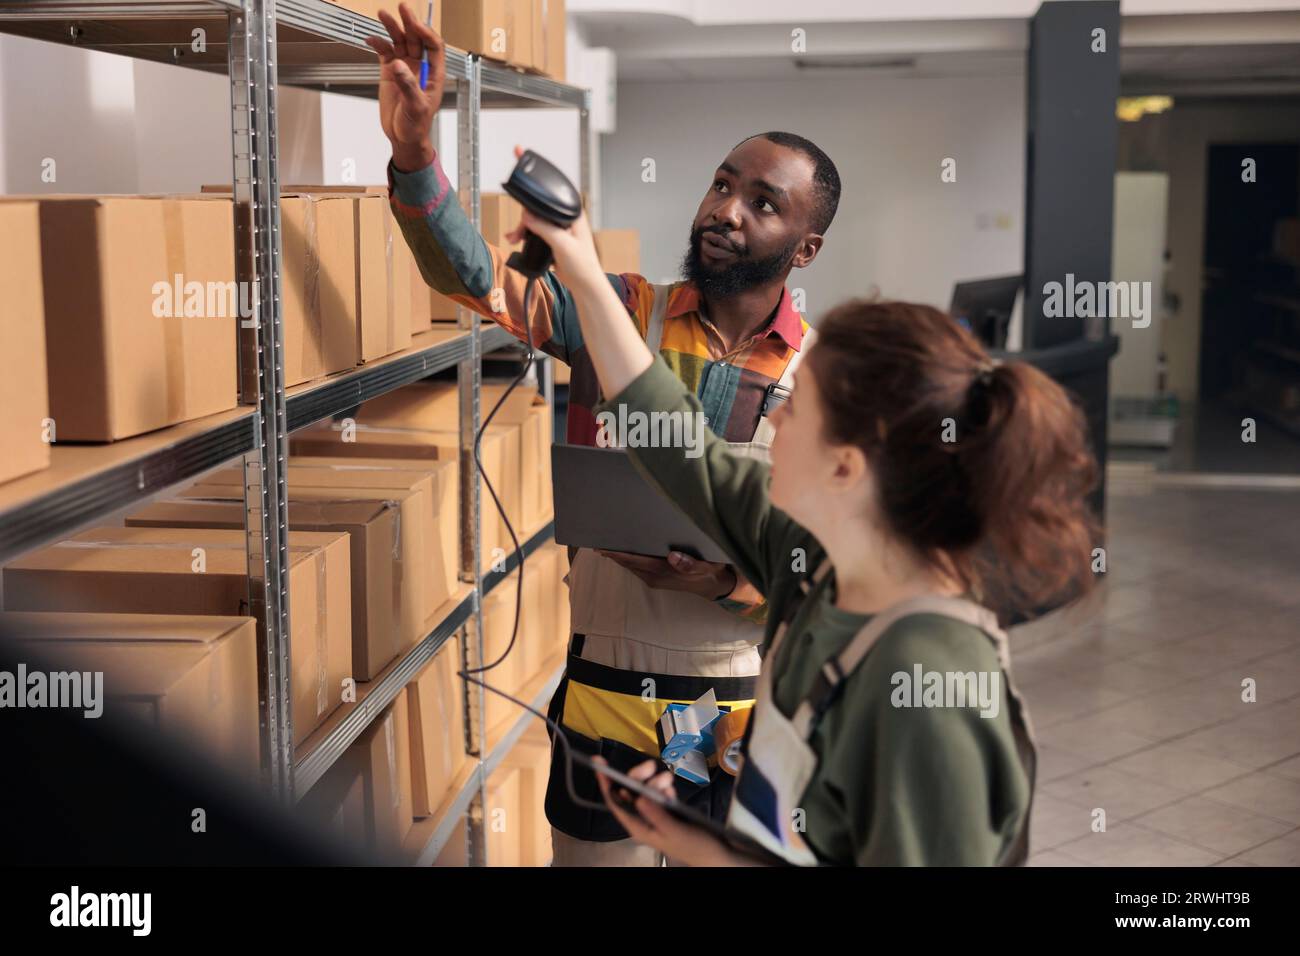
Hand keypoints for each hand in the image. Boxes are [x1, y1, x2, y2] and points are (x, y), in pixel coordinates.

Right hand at [365, 3, 444, 171]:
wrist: (402, 136)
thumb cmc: (416, 125)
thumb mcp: (416, 107)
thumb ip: (408, 86)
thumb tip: (398, 65)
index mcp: (434, 73)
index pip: (434, 46)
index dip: (426, 34)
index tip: (415, 26)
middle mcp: (420, 66)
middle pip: (416, 38)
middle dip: (410, 22)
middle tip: (402, 8)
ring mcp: (404, 67)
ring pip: (399, 41)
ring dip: (392, 28)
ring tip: (383, 14)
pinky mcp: (389, 72)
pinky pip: (384, 52)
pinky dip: (378, 43)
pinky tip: (371, 38)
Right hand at [503, 144, 604, 290]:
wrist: (584, 285)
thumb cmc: (582, 266)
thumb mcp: (563, 245)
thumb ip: (546, 229)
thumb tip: (528, 216)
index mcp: (572, 211)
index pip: (551, 187)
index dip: (536, 171)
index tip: (520, 152)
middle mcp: (564, 215)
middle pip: (536, 203)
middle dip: (523, 215)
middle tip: (517, 230)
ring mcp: (557, 225)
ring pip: (532, 217)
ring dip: (521, 227)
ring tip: (514, 238)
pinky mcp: (551, 237)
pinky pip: (532, 229)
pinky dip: (523, 234)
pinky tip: (516, 240)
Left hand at [593, 758, 735, 865]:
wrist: (716, 853)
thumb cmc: (695, 846)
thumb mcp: (674, 831)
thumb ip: (656, 815)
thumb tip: (638, 798)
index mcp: (639, 828)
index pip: (616, 803)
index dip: (606, 784)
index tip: (600, 764)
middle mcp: (643, 820)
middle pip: (630, 791)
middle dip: (639, 777)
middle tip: (652, 766)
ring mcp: (654, 814)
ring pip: (645, 790)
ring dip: (655, 782)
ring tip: (669, 780)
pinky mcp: (666, 810)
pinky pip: (658, 793)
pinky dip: (664, 788)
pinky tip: (671, 790)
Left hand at [598, 549, 737, 599]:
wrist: (713, 585)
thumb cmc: (709, 571)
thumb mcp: (706, 566)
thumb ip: (690, 563)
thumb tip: (672, 556)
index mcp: (664, 571)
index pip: (635, 561)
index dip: (618, 554)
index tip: (602, 546)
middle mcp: (654, 577)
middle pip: (627, 563)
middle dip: (613, 553)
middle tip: (597, 538)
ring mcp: (654, 579)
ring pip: (630, 566)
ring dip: (618, 556)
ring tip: (604, 543)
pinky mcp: (655, 579)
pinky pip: (635, 568)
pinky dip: (626, 559)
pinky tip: (621, 551)